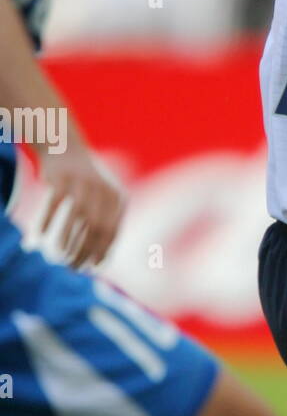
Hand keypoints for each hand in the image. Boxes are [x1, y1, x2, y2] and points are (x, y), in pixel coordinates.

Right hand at [37, 139, 124, 267]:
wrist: (67, 147)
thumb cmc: (86, 183)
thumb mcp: (102, 201)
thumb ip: (105, 226)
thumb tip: (102, 262)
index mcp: (117, 198)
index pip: (112, 233)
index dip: (102, 252)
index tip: (92, 268)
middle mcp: (103, 190)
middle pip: (96, 230)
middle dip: (84, 253)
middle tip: (73, 268)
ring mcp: (82, 183)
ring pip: (75, 221)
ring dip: (66, 243)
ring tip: (58, 258)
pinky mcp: (61, 178)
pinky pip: (53, 207)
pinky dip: (46, 224)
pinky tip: (40, 238)